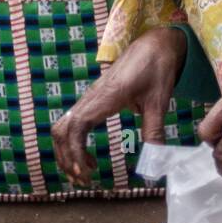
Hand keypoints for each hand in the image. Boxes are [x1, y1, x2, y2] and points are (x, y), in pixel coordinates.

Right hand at [52, 27, 187, 184]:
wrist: (155, 43)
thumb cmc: (157, 68)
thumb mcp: (160, 100)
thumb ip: (154, 131)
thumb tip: (156, 163)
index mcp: (107, 96)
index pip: (77, 125)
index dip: (75, 151)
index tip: (86, 170)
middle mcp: (92, 96)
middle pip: (62, 130)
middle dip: (67, 157)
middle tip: (85, 179)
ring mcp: (90, 97)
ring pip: (63, 127)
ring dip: (66, 153)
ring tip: (84, 173)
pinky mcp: (93, 99)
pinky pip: (72, 122)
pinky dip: (72, 143)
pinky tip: (87, 157)